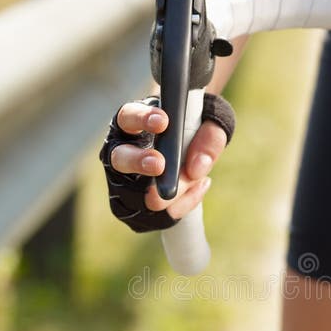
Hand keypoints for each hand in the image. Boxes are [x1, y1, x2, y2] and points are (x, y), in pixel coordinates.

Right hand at [110, 99, 227, 219]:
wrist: (195, 156)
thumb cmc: (196, 131)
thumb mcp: (211, 124)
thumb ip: (210, 136)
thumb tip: (197, 168)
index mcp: (135, 122)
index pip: (128, 116)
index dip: (141, 119)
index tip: (163, 122)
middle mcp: (124, 152)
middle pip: (120, 159)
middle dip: (139, 162)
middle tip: (159, 164)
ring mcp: (127, 182)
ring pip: (136, 193)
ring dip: (164, 194)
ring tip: (187, 184)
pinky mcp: (138, 206)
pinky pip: (156, 213)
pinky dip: (181, 205)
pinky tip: (198, 188)